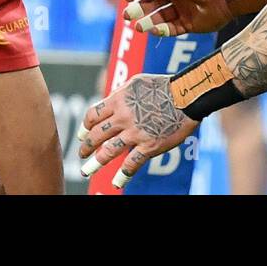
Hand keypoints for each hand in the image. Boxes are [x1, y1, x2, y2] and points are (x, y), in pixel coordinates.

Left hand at [78, 74, 197, 188]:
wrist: (184, 96)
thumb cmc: (162, 85)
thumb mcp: (135, 82)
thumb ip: (120, 94)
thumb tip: (109, 101)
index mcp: (118, 101)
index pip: (93, 116)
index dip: (85, 127)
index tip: (82, 134)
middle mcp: (123, 117)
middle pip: (97, 135)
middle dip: (86, 146)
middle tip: (81, 153)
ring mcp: (135, 133)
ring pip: (109, 151)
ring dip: (95, 163)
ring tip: (86, 170)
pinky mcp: (149, 146)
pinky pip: (132, 163)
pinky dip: (123, 175)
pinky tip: (116, 183)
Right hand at [123, 0, 231, 35]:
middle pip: (152, 2)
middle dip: (138, 8)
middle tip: (127, 15)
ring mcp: (182, 10)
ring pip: (160, 17)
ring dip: (148, 22)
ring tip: (139, 26)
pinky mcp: (189, 24)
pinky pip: (171, 29)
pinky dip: (161, 30)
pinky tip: (154, 30)